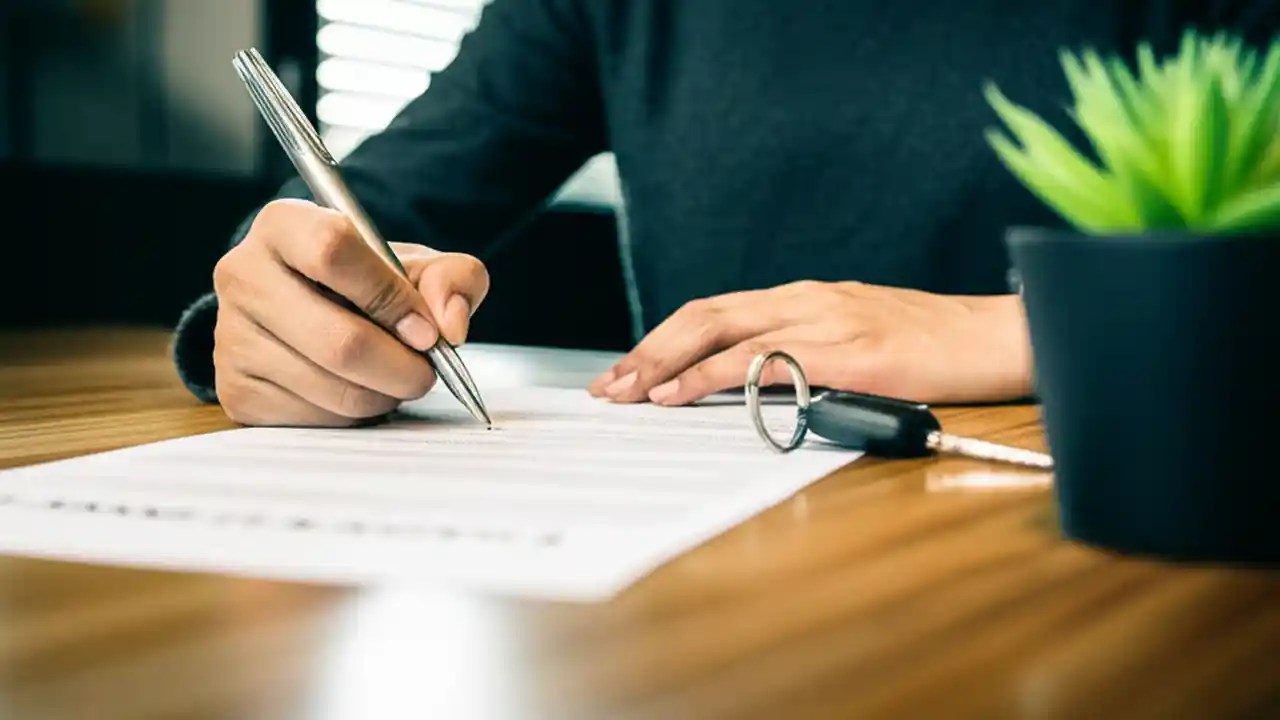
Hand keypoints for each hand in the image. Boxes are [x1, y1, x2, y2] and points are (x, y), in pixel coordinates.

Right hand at [212, 199, 489, 426]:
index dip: (391, 297)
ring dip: (384, 395)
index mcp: (284, 225)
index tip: (425, 329)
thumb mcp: (415, 264)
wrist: (304, 311)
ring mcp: (232, 336)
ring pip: (333, 388)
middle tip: (424, 369)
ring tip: (391, 377)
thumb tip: (449, 325)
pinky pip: (314, 419)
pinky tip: (356, 390)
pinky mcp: (236, 390)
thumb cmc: (363, 282)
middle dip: (402, 367)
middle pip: (339, 340)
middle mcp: (244, 275)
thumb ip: (451, 278)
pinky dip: (353, 416)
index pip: (333, 250)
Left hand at [587, 280, 1031, 405]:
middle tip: (609, 386)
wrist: (1001, 335)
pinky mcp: (849, 351)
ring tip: (629, 392)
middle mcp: (807, 300)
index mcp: (807, 298)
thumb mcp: (860, 339)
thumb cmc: (935, 345)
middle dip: (648, 349)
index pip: (716, 311)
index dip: (664, 339)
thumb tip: (758, 383)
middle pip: (705, 314)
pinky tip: (684, 393)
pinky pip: (766, 359)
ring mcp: (827, 320)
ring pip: (723, 330)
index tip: (629, 370)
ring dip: (666, 362)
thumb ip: (810, 354)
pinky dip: (714, 376)